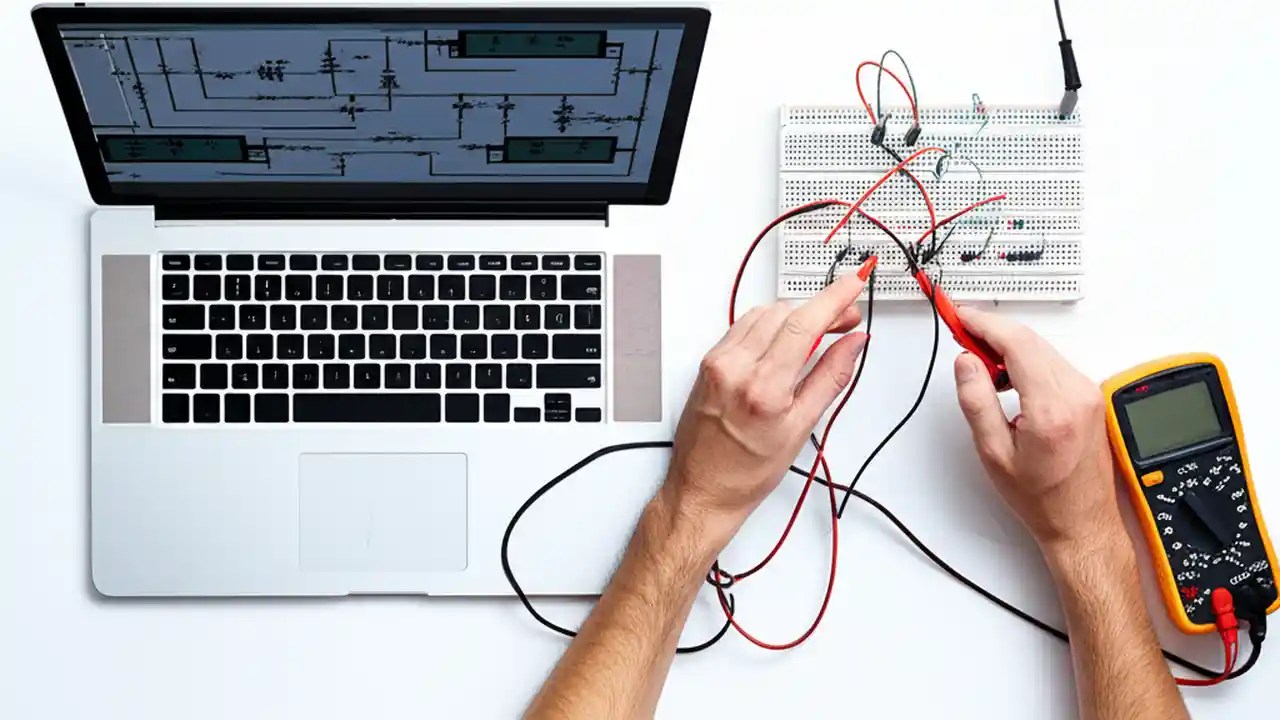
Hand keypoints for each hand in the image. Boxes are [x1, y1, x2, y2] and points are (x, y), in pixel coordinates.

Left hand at [661, 267, 871, 542]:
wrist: (704, 489)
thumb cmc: (746, 472)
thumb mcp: (801, 428)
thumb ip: (831, 378)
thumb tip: (853, 345)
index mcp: (763, 388)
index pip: (804, 324)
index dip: (834, 298)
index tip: (854, 283)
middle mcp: (735, 369)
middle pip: (785, 313)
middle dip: (820, 309)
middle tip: (845, 320)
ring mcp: (717, 363)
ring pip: (763, 315)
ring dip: (794, 316)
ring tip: (818, 332)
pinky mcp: (707, 364)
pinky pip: (742, 327)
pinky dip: (768, 326)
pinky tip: (783, 341)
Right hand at [952, 306, 1122, 551]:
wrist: (1081, 521)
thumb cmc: (1042, 498)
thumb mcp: (994, 453)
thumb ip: (977, 402)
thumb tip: (966, 364)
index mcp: (1052, 409)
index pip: (1017, 344)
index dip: (985, 324)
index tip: (961, 316)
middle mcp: (1077, 395)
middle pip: (1030, 340)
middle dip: (993, 332)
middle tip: (962, 336)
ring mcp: (1088, 394)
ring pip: (1042, 349)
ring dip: (1009, 348)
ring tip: (981, 367)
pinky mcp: (1090, 397)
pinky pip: (1053, 363)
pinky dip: (1026, 361)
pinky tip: (1007, 378)